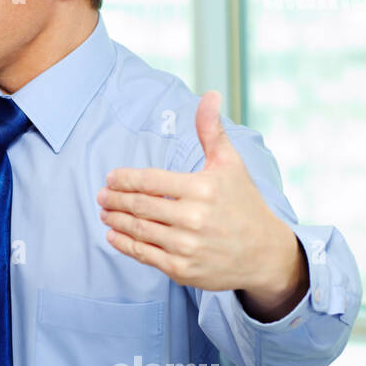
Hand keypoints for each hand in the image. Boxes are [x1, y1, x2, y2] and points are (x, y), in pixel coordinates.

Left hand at [96, 91, 305, 309]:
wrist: (264, 253)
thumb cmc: (244, 204)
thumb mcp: (230, 164)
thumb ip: (211, 131)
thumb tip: (209, 95)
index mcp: (202, 189)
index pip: (150, 181)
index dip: (125, 179)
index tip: (111, 178)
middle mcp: (193, 218)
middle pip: (139, 206)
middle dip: (115, 200)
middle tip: (101, 196)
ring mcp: (187, 246)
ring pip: (138, 231)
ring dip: (115, 221)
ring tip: (105, 213)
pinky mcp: (183, 269)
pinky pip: (144, 255)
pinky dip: (124, 245)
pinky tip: (113, 236)